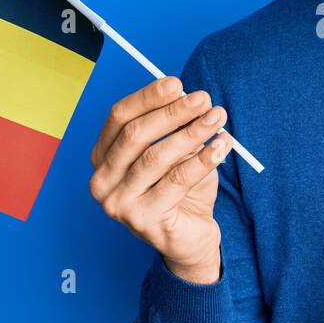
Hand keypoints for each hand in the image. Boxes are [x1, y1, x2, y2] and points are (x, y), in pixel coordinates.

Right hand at [89, 75, 231, 282]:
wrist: (190, 239)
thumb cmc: (181, 190)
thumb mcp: (177, 152)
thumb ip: (175, 127)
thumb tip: (188, 96)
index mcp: (103, 157)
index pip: (119, 117)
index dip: (148, 97)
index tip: (177, 83)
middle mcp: (102, 181)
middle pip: (135, 135)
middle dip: (173, 113)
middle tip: (204, 99)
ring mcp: (118, 204)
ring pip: (156, 157)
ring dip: (192, 133)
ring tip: (218, 118)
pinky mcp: (142, 220)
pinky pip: (176, 181)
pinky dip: (202, 160)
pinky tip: (221, 147)